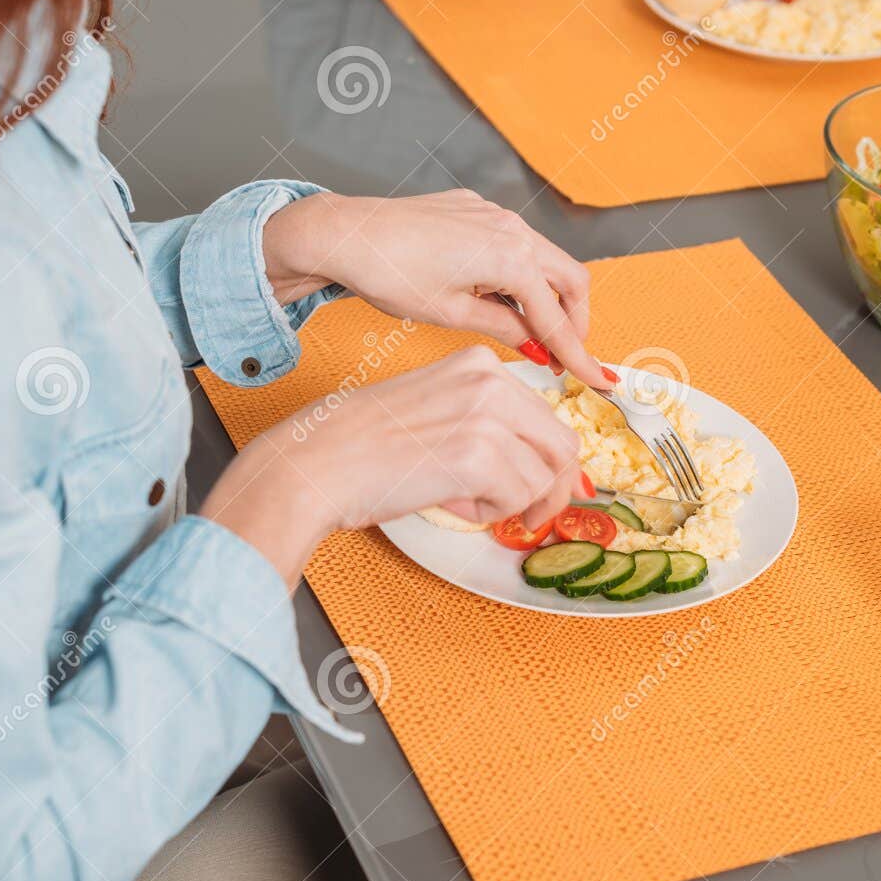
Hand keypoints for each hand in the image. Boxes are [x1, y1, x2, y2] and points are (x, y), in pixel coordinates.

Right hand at [200, 346, 589, 583]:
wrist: (317, 463)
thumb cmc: (362, 446)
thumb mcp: (436, 409)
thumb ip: (486, 422)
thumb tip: (539, 463)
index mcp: (479, 364)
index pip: (548, 415)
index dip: (552, 462)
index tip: (548, 487)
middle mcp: (490, 381)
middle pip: (564, 446)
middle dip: (554, 490)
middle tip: (531, 517)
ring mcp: (487, 417)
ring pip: (542, 480)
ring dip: (507, 503)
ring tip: (460, 499)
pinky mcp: (478, 458)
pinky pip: (515, 501)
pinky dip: (486, 514)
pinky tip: (448, 501)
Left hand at [264, 190, 613, 389]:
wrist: (346, 234)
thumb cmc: (389, 274)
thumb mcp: (450, 314)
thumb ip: (503, 328)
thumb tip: (536, 346)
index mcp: (510, 257)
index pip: (557, 317)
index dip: (578, 354)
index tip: (597, 380)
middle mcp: (511, 228)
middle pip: (570, 279)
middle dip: (575, 321)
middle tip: (566, 356)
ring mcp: (495, 214)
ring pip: (546, 258)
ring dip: (550, 297)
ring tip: (534, 334)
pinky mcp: (477, 209)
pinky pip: (517, 243)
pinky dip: (523, 274)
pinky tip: (503, 300)